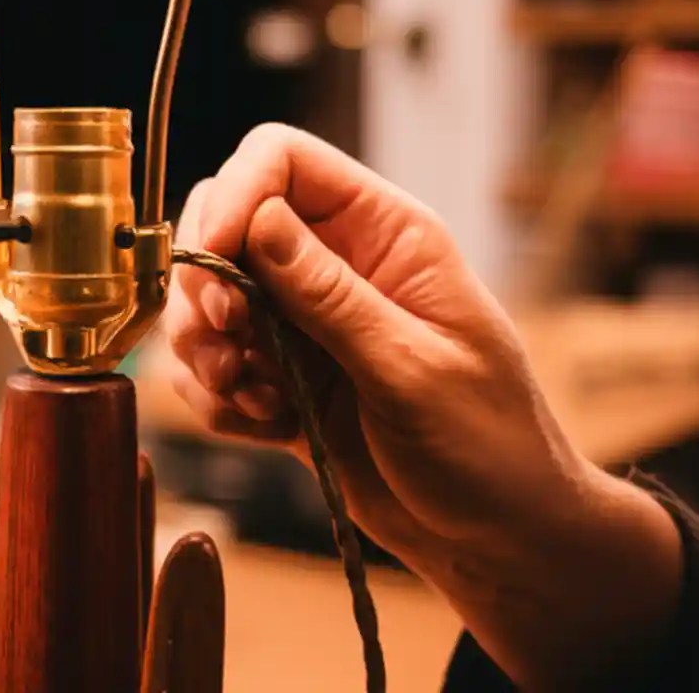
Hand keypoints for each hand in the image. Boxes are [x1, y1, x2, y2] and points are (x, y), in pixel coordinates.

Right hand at [166, 124, 681, 688]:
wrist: (496, 535)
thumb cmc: (488, 446)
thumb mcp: (411, 367)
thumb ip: (329, 295)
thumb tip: (255, 220)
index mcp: (386, 235)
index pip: (283, 161)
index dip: (235, 197)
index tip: (214, 263)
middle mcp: (336, 266)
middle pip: (226, 222)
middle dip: (203, 283)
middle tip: (223, 341)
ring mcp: (302, 324)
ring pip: (205, 299)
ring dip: (202, 349)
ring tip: (248, 395)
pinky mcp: (280, 379)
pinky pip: (210, 367)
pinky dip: (216, 398)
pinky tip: (265, 426)